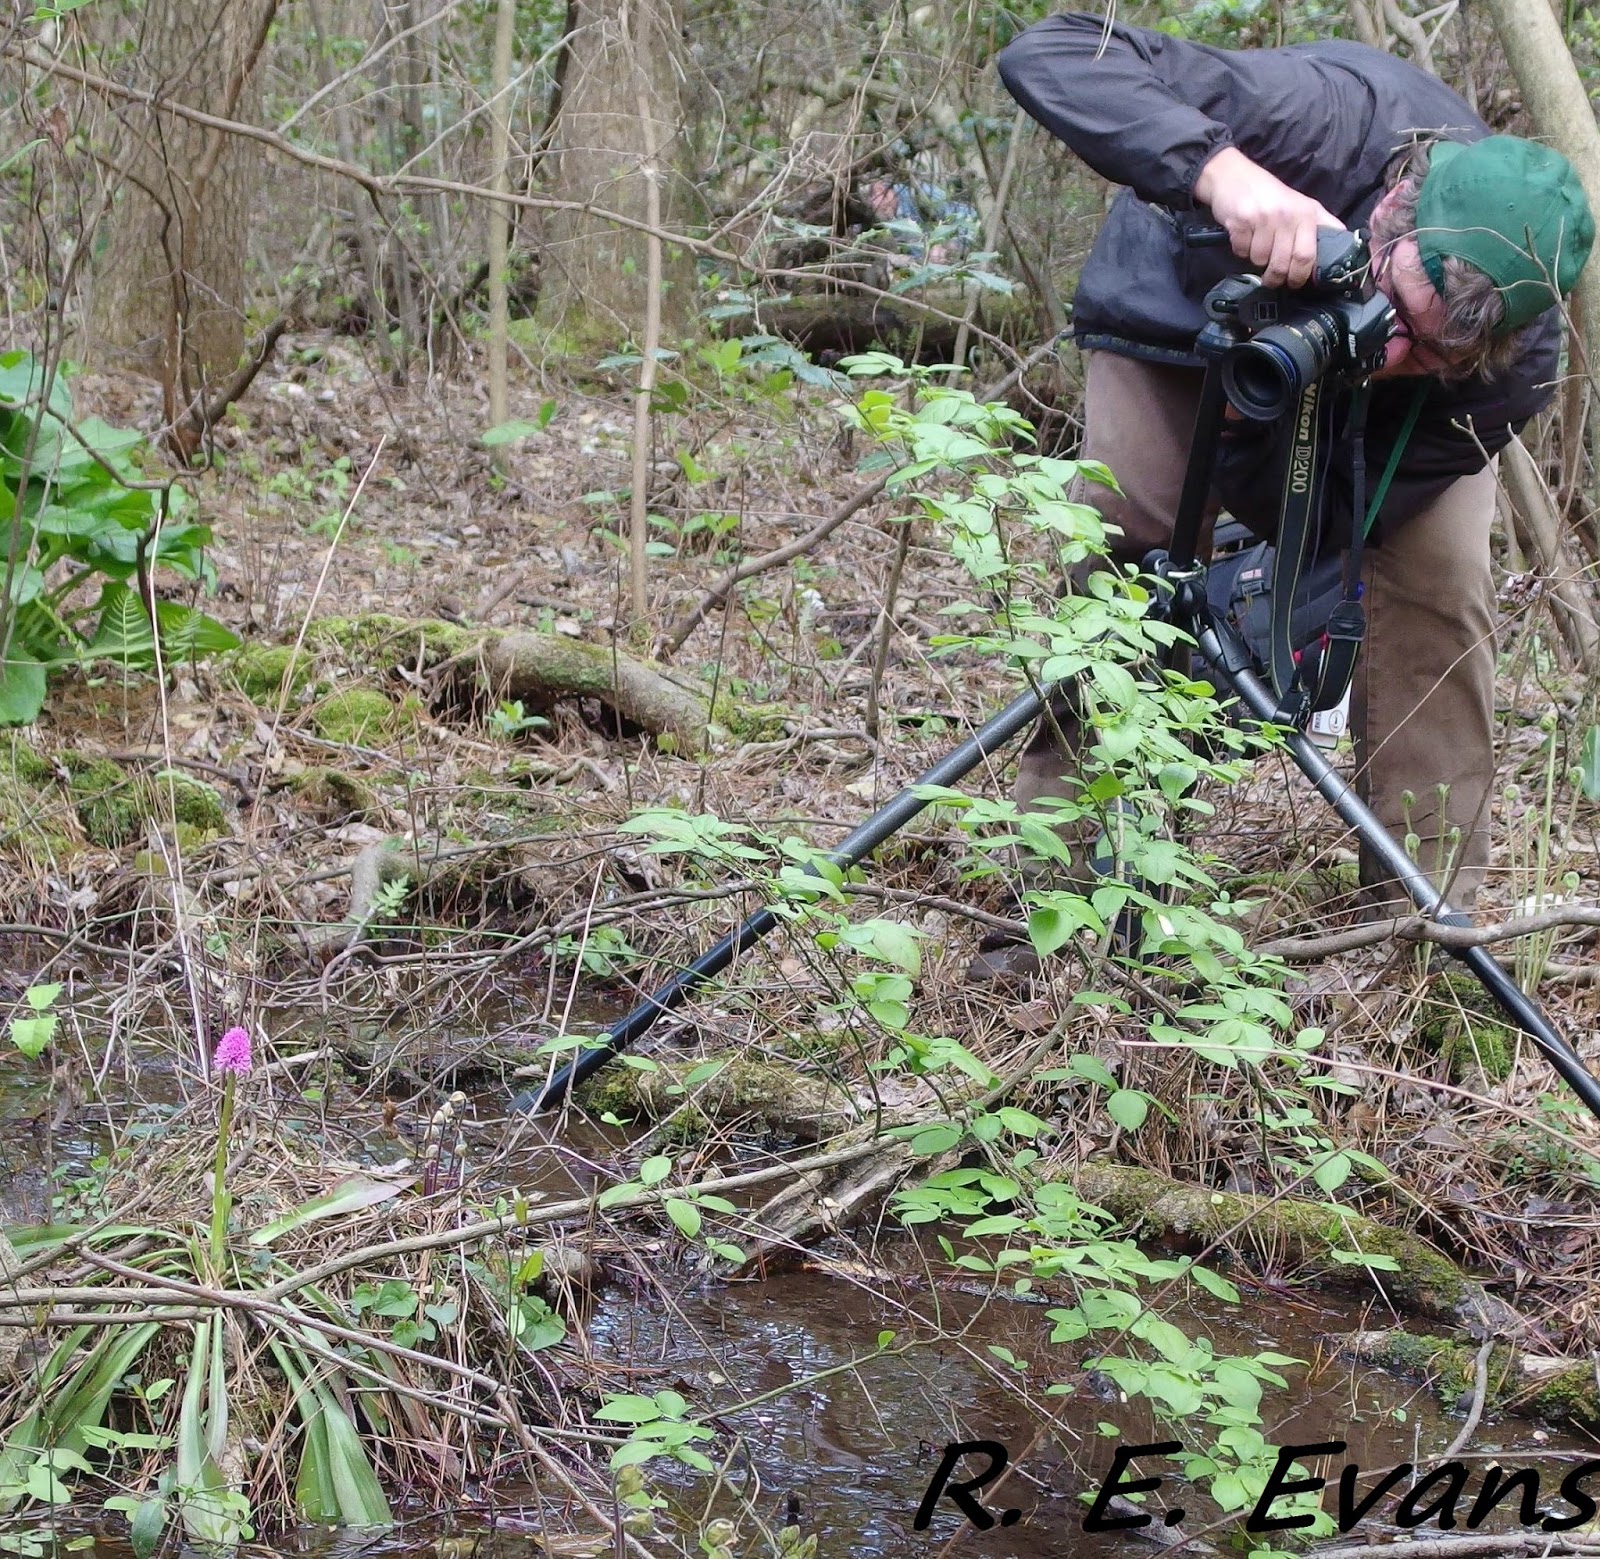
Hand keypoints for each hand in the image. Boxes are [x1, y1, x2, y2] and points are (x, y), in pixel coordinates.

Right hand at [1193, 146, 1345, 287]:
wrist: (1232, 175)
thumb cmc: (1268, 194)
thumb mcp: (1300, 205)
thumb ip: (1317, 225)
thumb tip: (1336, 252)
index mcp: (1307, 213)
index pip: (1309, 255)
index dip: (1303, 275)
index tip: (1297, 282)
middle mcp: (1288, 215)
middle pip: (1284, 264)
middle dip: (1277, 278)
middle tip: (1272, 280)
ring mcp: (1265, 218)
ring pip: (1261, 260)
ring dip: (1256, 261)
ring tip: (1256, 247)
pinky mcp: (1242, 221)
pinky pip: (1242, 251)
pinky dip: (1240, 250)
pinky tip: (1244, 237)